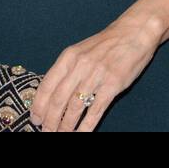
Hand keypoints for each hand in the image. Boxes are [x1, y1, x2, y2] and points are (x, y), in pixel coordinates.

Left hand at [29, 18, 159, 131]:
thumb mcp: (80, 50)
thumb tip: (50, 94)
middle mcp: (80, 66)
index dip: (39, 105)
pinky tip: (80, 134)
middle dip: (50, 120)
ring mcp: (96, 76)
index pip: (47, 85)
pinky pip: (96, 110)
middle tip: (46, 131)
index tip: (34, 119)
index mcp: (69, 57)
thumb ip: (66, 70)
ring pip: (75, 107)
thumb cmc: (106, 44)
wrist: (134, 33)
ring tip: (61, 134)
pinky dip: (86, 126)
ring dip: (65, 125)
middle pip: (58, 100)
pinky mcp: (112, 85)